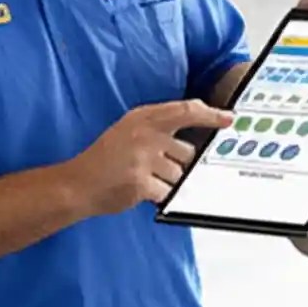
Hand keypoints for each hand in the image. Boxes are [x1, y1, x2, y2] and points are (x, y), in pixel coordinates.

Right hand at [65, 100, 233, 216]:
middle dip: (175, 164)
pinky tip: (139, 190)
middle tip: (149, 166)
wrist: (79, 183)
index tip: (228, 118)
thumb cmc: (106, 158)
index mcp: (143, 117)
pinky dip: (157, 196)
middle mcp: (145, 134)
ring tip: (140, 178)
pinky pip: (168, 192)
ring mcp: (143, 158)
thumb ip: (157, 129)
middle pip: (186, 152)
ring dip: (165, 182)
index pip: (185, 110)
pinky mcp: (141, 182)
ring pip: (179, 175)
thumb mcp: (128, 129)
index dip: (211, 114)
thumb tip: (192, 142)